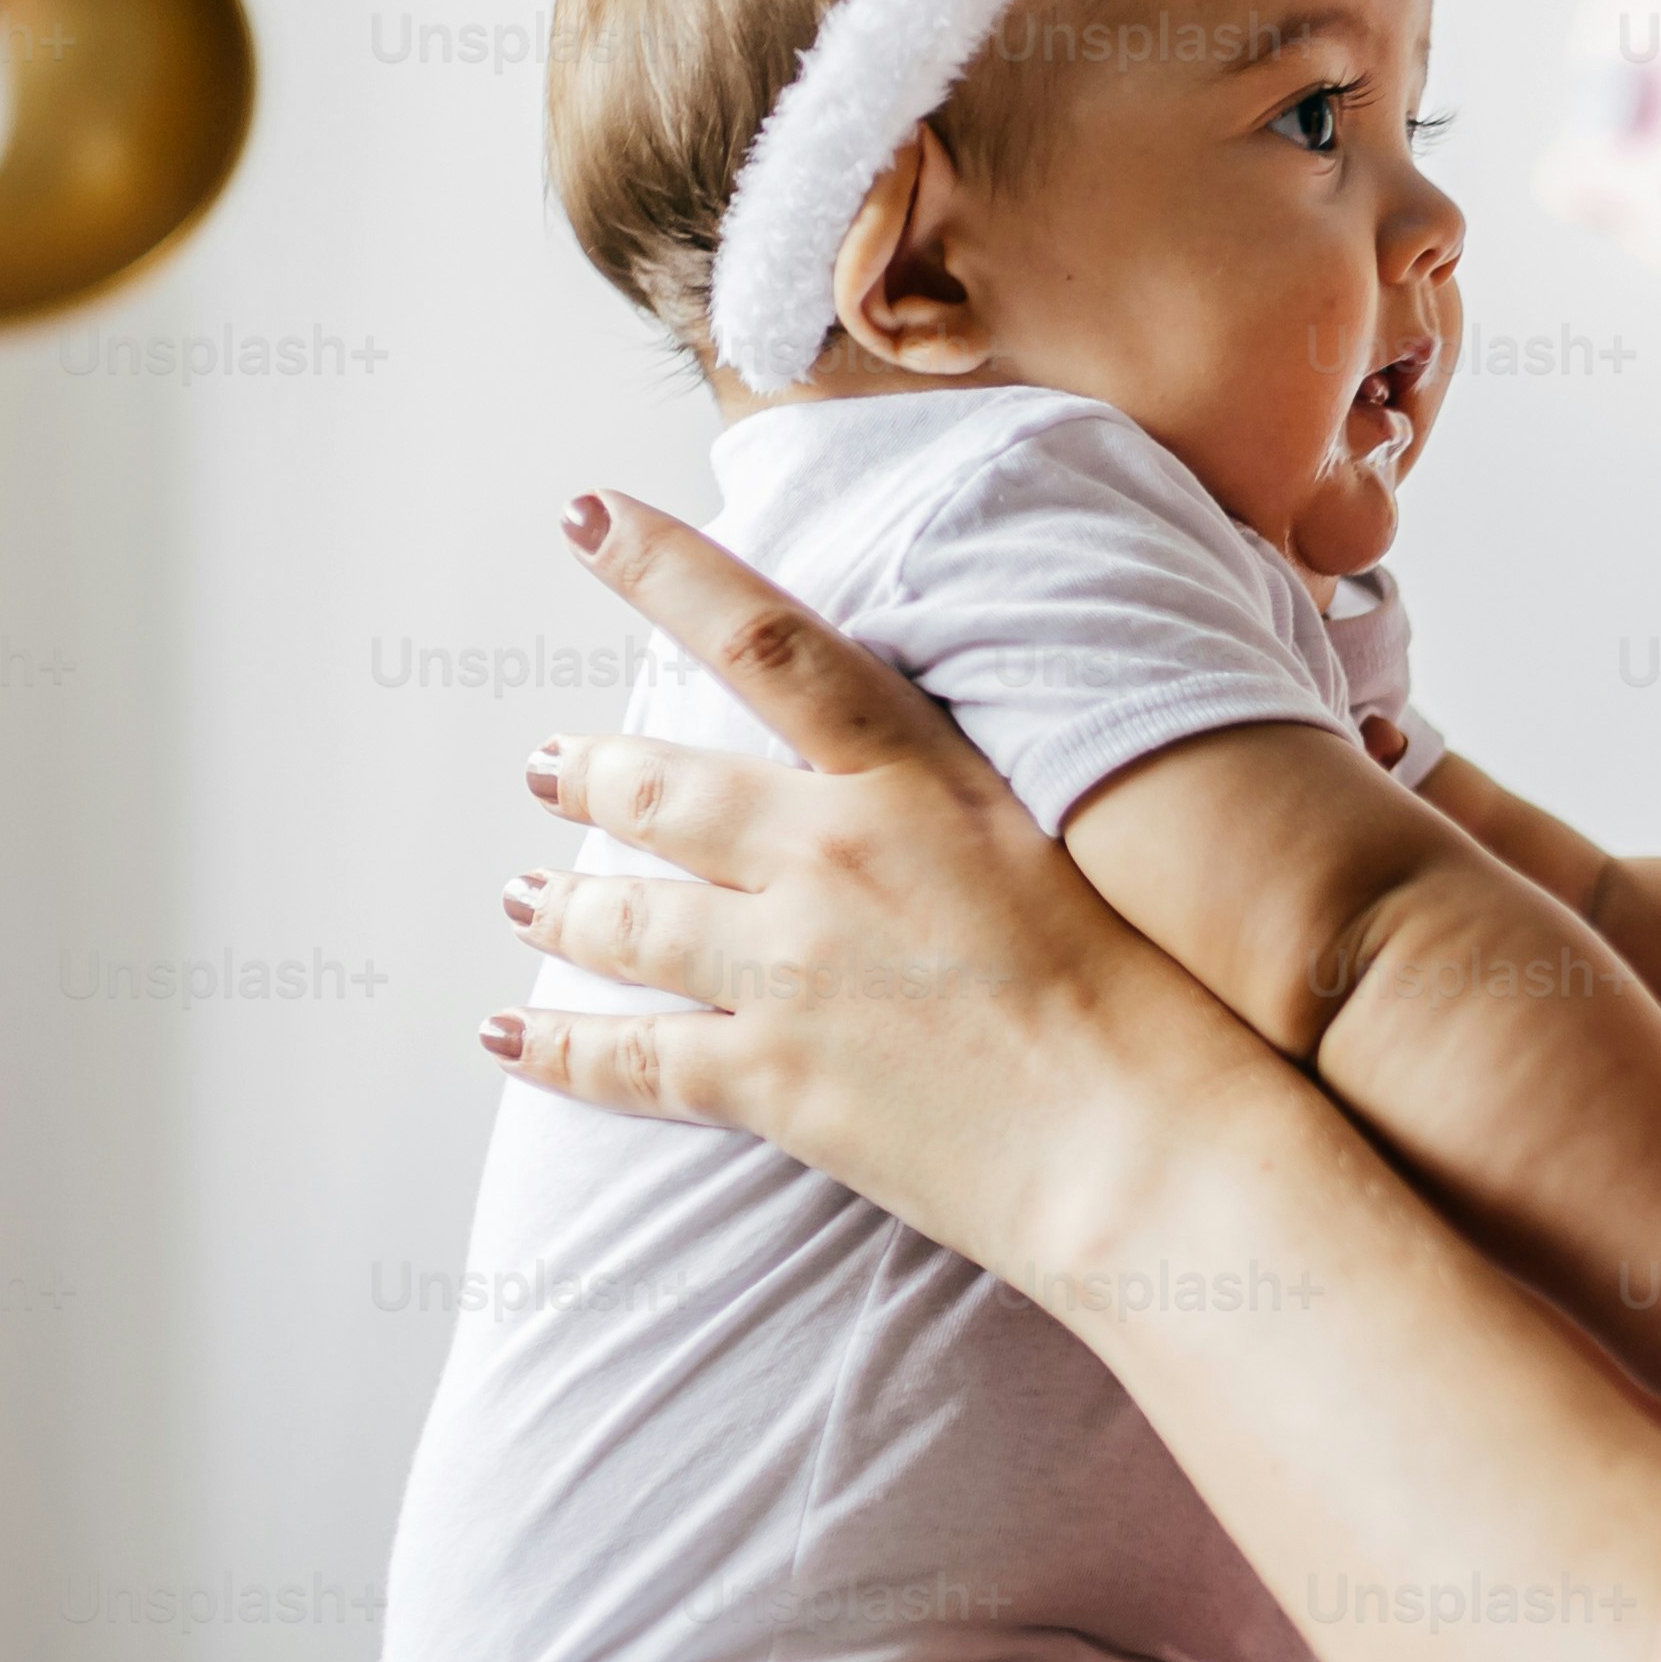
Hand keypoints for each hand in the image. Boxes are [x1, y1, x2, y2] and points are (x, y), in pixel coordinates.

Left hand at [485, 489, 1262, 1281]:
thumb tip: (934, 765)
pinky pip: (628, 1057)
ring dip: (559, 903)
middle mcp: (832, 855)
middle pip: (664, 788)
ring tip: (523, 895)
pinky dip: (555, 1049)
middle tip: (549, 764)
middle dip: (590, 773)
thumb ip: (972, 792)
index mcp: (916, 779)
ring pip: (625, 918)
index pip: (764, 637)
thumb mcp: (1069, 844)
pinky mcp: (771, 1081)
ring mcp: (790, 968)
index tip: (584, 514)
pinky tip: (507, 1037)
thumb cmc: (1154, 1002)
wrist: (1145, 1147)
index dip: (661, 565)